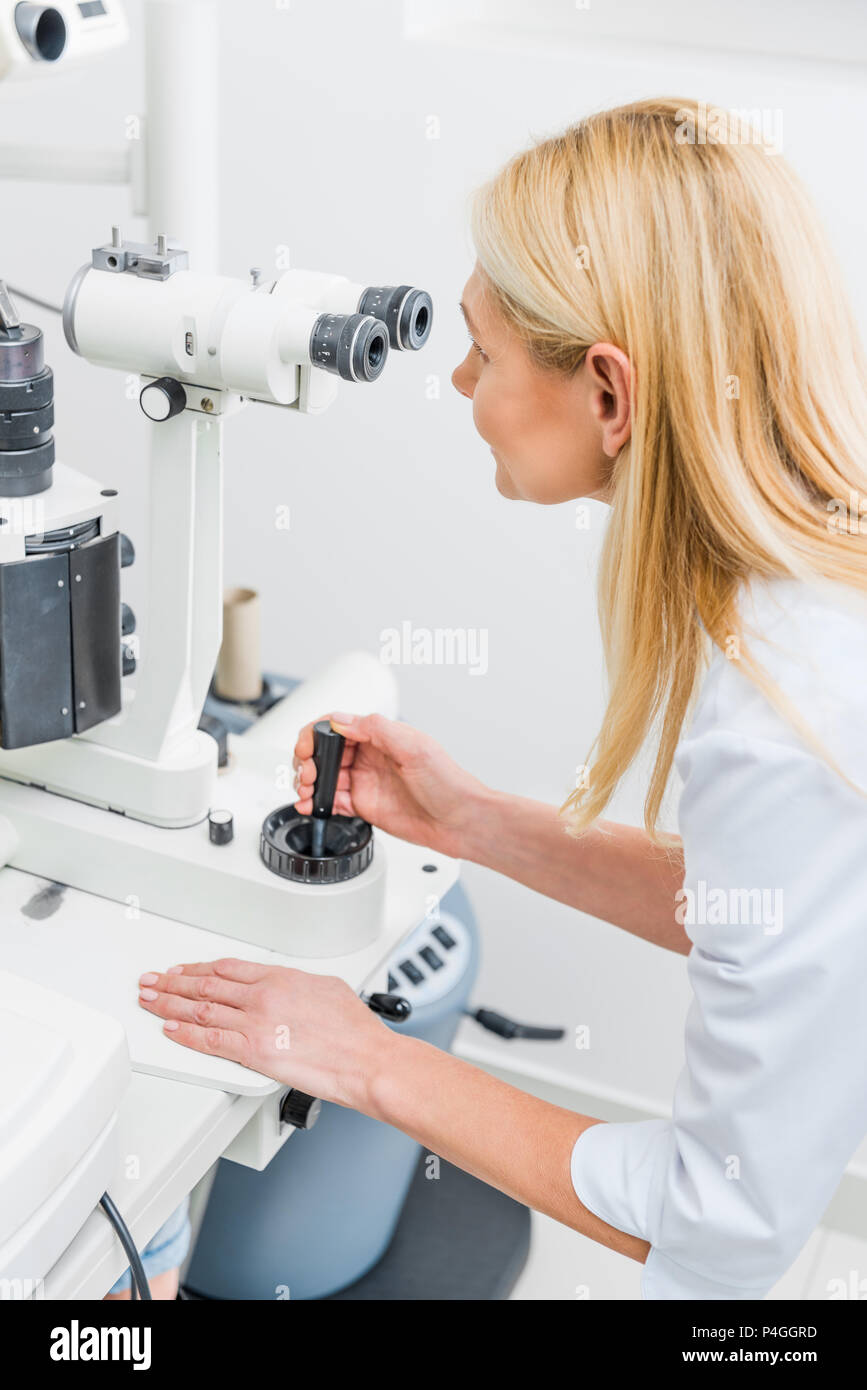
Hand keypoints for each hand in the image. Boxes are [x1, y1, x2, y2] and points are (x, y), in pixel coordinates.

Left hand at [137, 958, 393, 1107]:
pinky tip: (170, 1029)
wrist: (365, 1058)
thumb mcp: (326, 989)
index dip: (197, 968)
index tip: (181, 970)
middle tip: (151, 980)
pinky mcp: (254, 1052)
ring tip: (149, 999)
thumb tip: (285, 989)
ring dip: (168, 1003)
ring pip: (200, 1008)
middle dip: (172, 982)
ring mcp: (255, 1023)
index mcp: (280, 977)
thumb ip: (296, 986)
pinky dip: (185, 1033)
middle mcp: (263, 996)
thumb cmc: (354, 1031)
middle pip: (206, 984)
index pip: (226, 968)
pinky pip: (208, 1041)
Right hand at [293, 712, 485, 858]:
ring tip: (306, 790)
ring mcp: (366, 782)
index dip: (316, 733)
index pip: (338, 726)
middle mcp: (370, 757)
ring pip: (324, 777)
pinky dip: (316, 803)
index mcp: (381, 737)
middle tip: (307, 773)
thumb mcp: (414, 748)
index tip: (307, 746)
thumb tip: (342, 719)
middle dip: (307, 759)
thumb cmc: (448, 782)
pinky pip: (333, 802)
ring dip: (308, 781)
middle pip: (325, 751)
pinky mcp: (365, 806)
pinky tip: (309, 805)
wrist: (461, 821)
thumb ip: (376, 729)